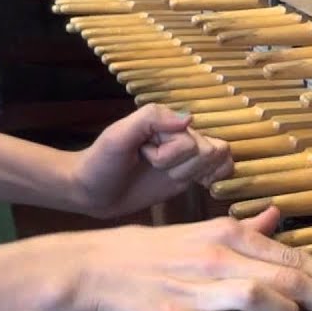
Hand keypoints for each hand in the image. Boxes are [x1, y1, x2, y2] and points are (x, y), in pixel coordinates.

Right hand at [69, 208, 311, 310]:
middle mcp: (218, 259)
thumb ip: (246, 231)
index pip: (291, 255)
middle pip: (286, 276)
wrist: (94, 269)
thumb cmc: (153, 253)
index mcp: (228, 235)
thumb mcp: (202, 231)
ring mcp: (198, 291)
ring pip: (260, 297)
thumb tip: (278, 219)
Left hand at [71, 104, 232, 217]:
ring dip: (192, 173)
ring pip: (217, 160)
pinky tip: (200, 184)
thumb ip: (151, 119)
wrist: (91, 191)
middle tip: (155, 168)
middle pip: (209, 151)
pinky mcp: (188, 175)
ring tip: (169, 176)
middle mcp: (180, 135)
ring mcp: (186, 156)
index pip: (191, 141)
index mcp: (166, 121)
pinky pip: (220, 168)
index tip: (144, 155)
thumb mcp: (118, 136)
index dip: (169, 155)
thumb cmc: (100, 162)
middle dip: (182, 165)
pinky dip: (217, 176)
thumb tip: (189, 119)